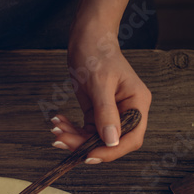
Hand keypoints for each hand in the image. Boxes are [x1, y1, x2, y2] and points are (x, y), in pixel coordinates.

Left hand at [51, 26, 150, 162]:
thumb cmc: (98, 53)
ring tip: (56, 129)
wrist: (87, 38)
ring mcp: (112, 113)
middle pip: (111, 141)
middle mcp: (127, 111)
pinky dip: (71, 130)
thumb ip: (106, 113)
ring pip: (95, 138)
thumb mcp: (100, 83)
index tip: (90, 155)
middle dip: (86, 144)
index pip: (131, 137)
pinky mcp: (97, 113)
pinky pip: (86, 130)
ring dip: (74, 138)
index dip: (112, 151)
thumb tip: (111, 141)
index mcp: (137, 103)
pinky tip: (58, 121)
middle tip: (62, 140)